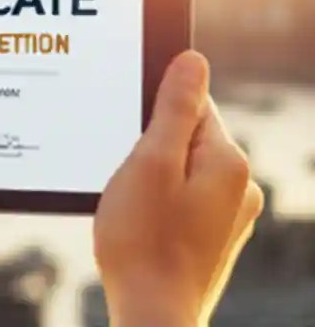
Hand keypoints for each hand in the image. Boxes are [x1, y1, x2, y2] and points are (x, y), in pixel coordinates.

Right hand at [95, 51, 263, 326]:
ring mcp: (229, 216)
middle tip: (123, 175)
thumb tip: (192, 62)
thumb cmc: (143, 240)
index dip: (151, 113)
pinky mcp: (214, 239)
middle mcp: (239, 187)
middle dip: (150, 147)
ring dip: (152, 177)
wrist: (152, 312)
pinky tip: (140, 224)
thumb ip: (173, 109)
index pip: (192, 105)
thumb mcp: (150, 162)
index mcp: (227, 161)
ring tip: (129, 204)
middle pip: (188, 137)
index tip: (127, 134)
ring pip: (184, 171)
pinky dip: (159, 203)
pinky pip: (185, 200)